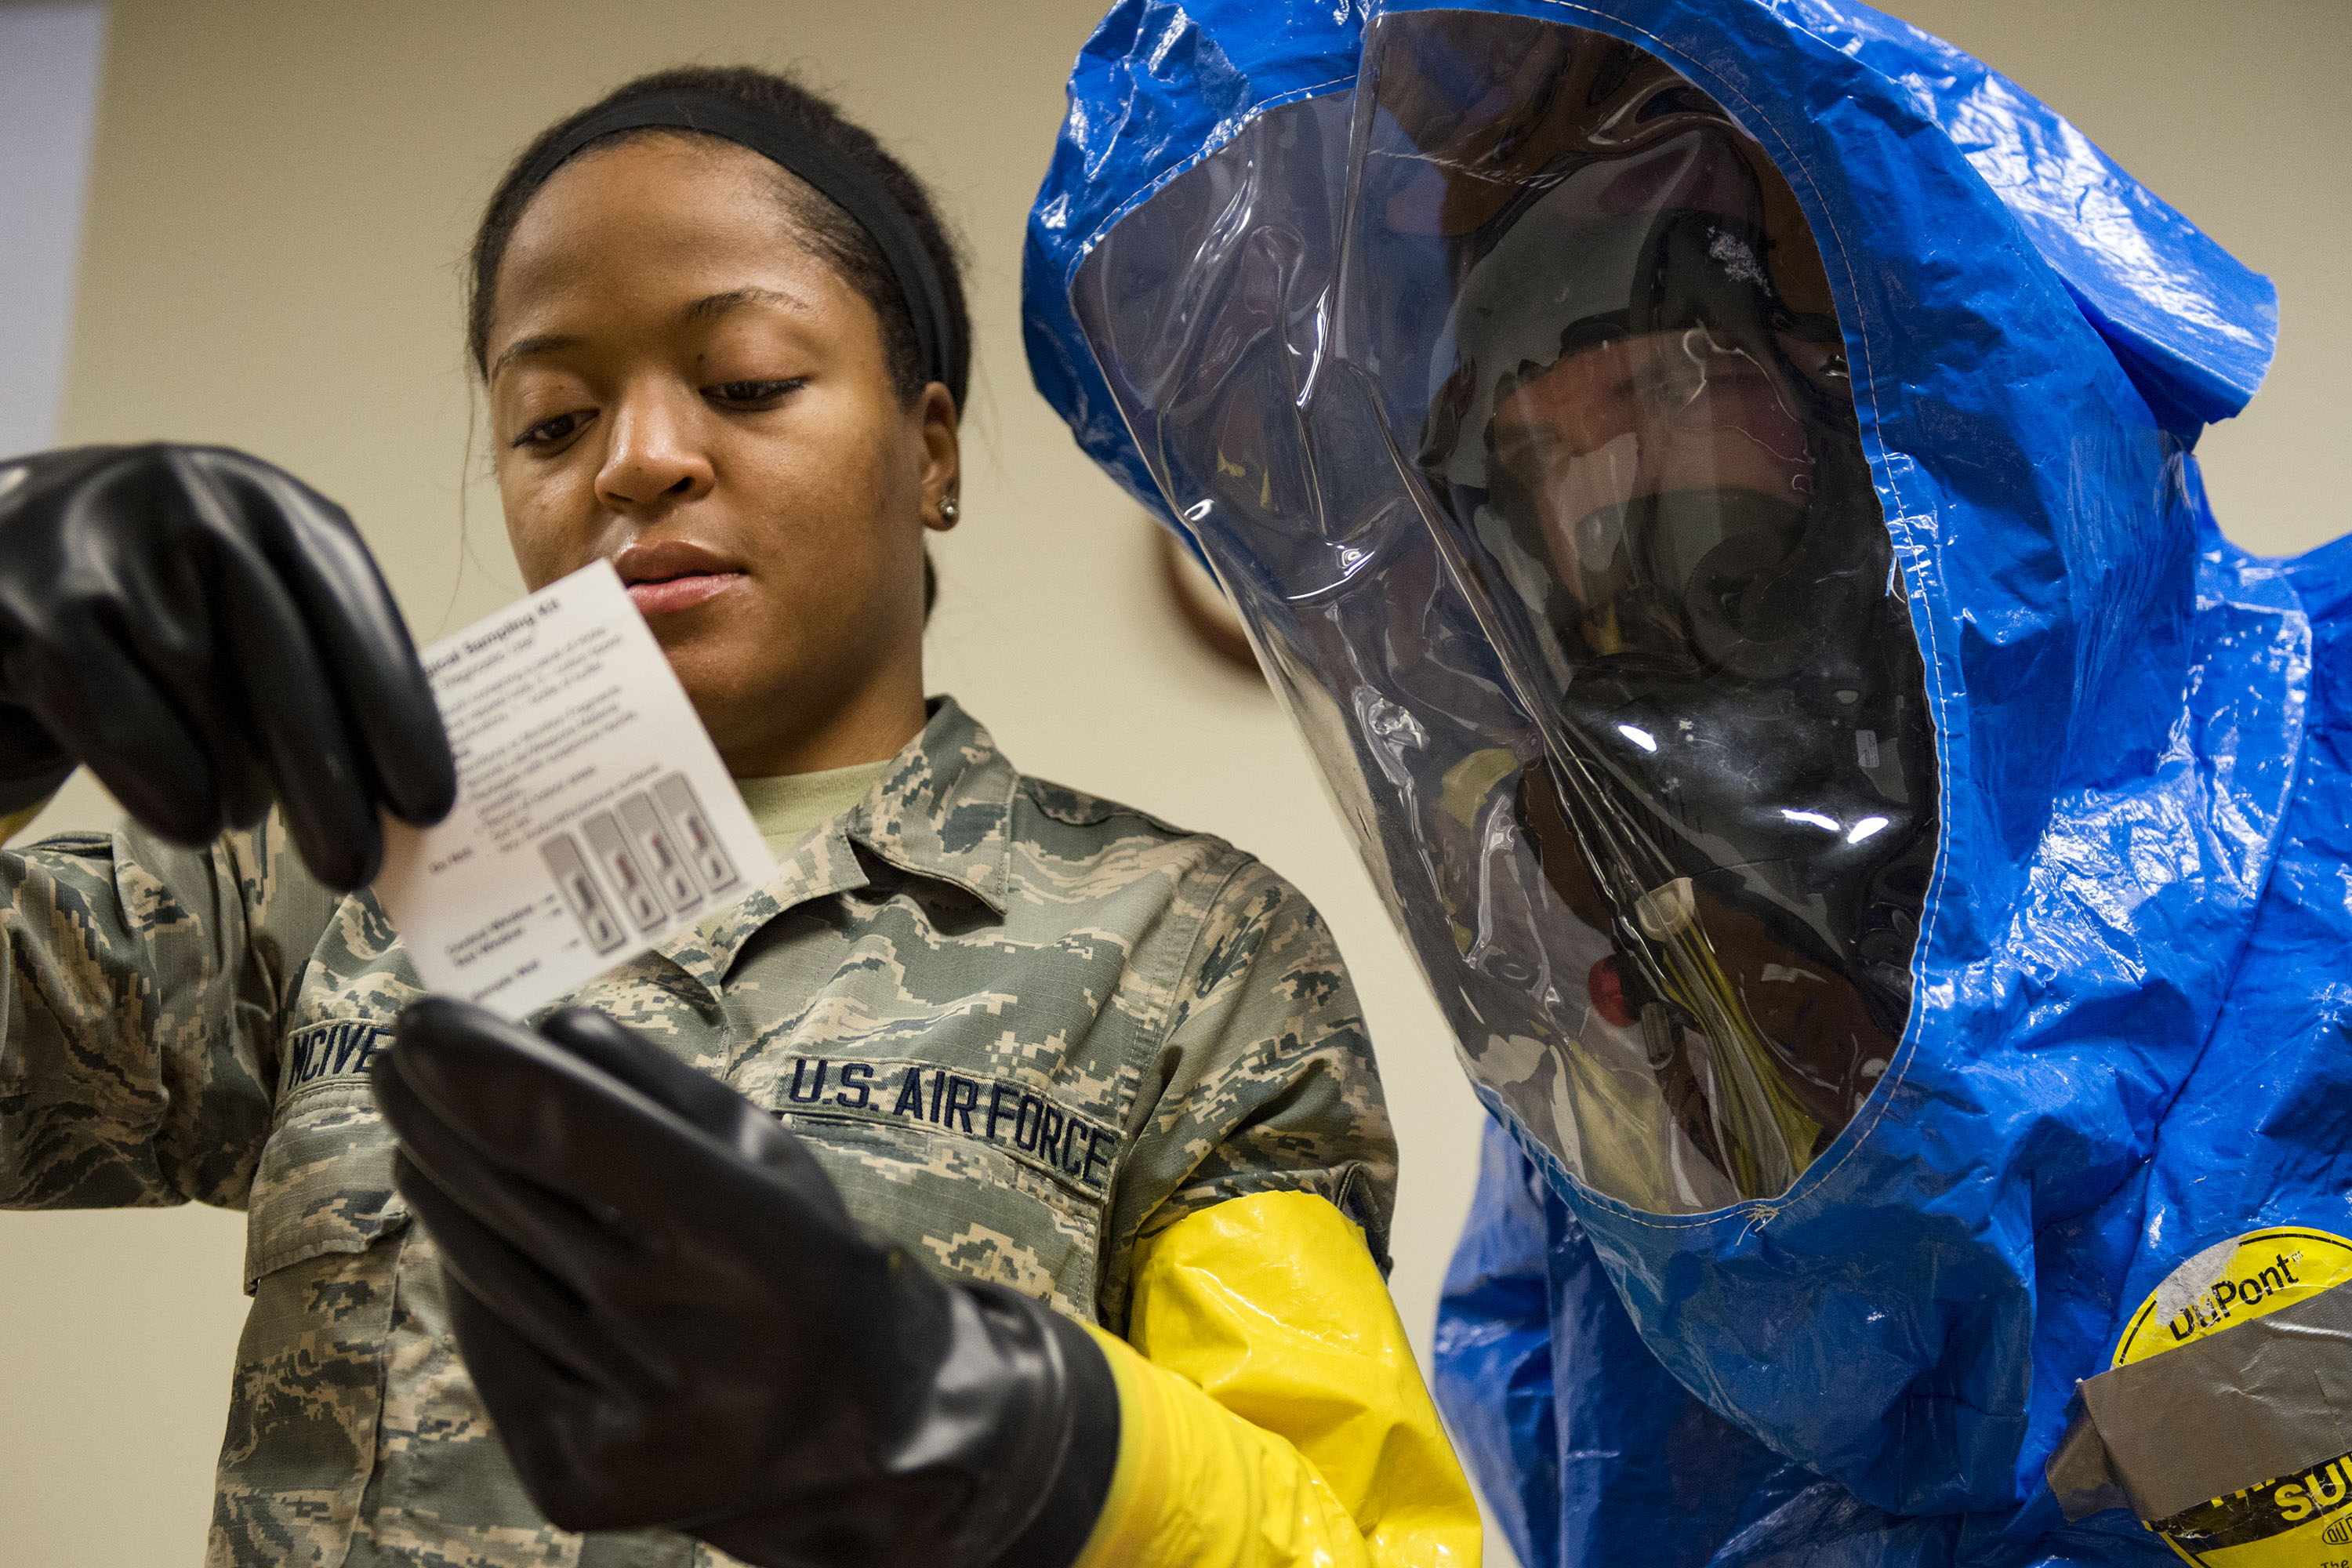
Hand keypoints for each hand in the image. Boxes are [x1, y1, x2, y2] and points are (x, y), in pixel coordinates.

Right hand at [0, 445, 453, 886]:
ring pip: (203, 698)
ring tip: (242, 811)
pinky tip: (190, 816)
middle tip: (358, 866)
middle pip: (282, 661)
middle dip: (328, 777)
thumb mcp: (249, 599)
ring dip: (237, 780)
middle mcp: (192, 502)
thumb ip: (320, 663)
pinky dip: (165, 785)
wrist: (7, 548)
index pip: (352, 611)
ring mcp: (105, 547)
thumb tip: (399, 789)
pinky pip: (122, 721)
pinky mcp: (34, 608)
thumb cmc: (164, 600)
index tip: (429, 803)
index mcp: (273, 502)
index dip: (396, 711)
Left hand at [370, 999, 1119, 1567]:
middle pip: (500, 1191)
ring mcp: (616, 1414)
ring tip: (420, 1127)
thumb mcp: (764, 1152)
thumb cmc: (803, 1261)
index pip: (564, 1132)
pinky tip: (468, 1228)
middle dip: (433, 1109)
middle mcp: (676, 1331)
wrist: (861, 1429)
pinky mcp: (569, 1474)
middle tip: (401, 1060)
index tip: (421, 1021)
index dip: (478, 1070)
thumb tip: (538, 1030)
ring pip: (478, 1262)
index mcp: (744, 1235)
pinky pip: (485, 1340)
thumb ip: (655, 1085)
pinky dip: (469, 1275)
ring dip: (436, 1180)